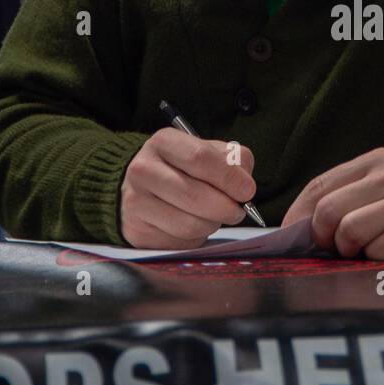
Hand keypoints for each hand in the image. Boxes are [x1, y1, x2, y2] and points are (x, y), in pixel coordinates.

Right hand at [120, 129, 255, 248]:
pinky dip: (196, 237)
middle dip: (226, 207)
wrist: (144, 189)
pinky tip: (192, 225)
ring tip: (213, 216)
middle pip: (194, 194)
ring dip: (212, 224)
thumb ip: (233, 161)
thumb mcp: (209, 152)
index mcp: (164, 142)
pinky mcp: (138, 231)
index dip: (229, 177)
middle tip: (238, 211)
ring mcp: (135, 202)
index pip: (200, 157)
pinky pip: (180, 242)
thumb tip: (244, 186)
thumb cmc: (185, 169)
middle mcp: (143, 169)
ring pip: (189, 224)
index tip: (247, 191)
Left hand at [281, 147, 383, 258]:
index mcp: (376, 162)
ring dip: (349, 249)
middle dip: (321, 237)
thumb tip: (310, 221)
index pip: (320, 185)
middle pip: (328, 211)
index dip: (298, 214)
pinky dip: (376, 257)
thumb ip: (355, 188)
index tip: (291, 233)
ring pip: (350, 232)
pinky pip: (378, 251)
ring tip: (363, 249)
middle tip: (331, 247)